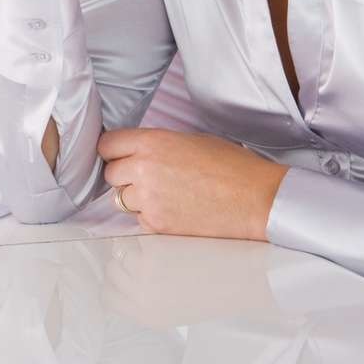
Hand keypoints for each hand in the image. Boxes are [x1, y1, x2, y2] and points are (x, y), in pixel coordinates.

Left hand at [98, 128, 288, 241]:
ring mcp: (149, 199)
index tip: (118, 154)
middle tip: (146, 175)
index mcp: (152, 142)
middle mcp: (143, 169)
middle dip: (124, 174)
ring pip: (122, 198)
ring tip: (165, 193)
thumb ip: (157, 145)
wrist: (256, 198)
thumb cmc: (232, 165)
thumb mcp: (190, 139)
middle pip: (111, 173)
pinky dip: (150, 216)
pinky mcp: (157, 224)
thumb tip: (137, 151)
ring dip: (136, 196)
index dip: (113, 150)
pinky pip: (139, 219)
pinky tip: (174, 209)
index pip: (107, 144)